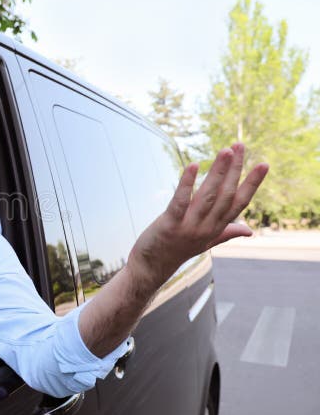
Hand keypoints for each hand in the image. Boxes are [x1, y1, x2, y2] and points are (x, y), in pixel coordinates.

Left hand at [129, 143, 268, 285]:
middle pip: (226, 194)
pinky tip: (193, 165)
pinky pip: (180, 201)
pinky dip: (187, 183)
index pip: (240, 202)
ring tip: (225, 151)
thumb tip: (250, 231)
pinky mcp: (169, 224)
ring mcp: (189, 226)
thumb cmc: (177, 250)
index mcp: (217, 228)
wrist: (151, 268)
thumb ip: (227, 232)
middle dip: (234, 169)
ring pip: (208, 195)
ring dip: (218, 172)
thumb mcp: (206, 241)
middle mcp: (206, 227)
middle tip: (239, 146)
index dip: (252, 183)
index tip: (264, 164)